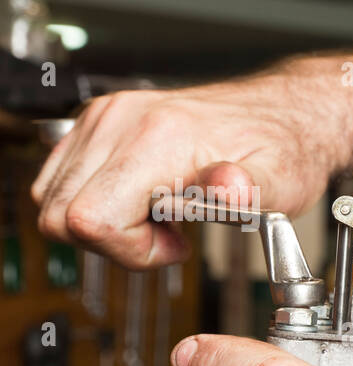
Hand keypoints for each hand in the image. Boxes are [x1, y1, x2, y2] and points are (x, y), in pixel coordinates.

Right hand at [33, 53, 352, 268]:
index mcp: (158, 138)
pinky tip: (146, 199)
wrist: (286, 114)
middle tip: (168, 234)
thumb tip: (227, 189)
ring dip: (104, 222)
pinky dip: (96, 200)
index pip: (89, 219)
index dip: (129, 250)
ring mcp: (106, 118)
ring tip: (162, 216)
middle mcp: (121, 121)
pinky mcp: (101, 122)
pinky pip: (63, 177)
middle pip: (60, 213)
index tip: (174, 245)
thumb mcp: (280, 183)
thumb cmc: (284, 149)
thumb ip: (248, 190)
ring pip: (53, 197)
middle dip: (113, 242)